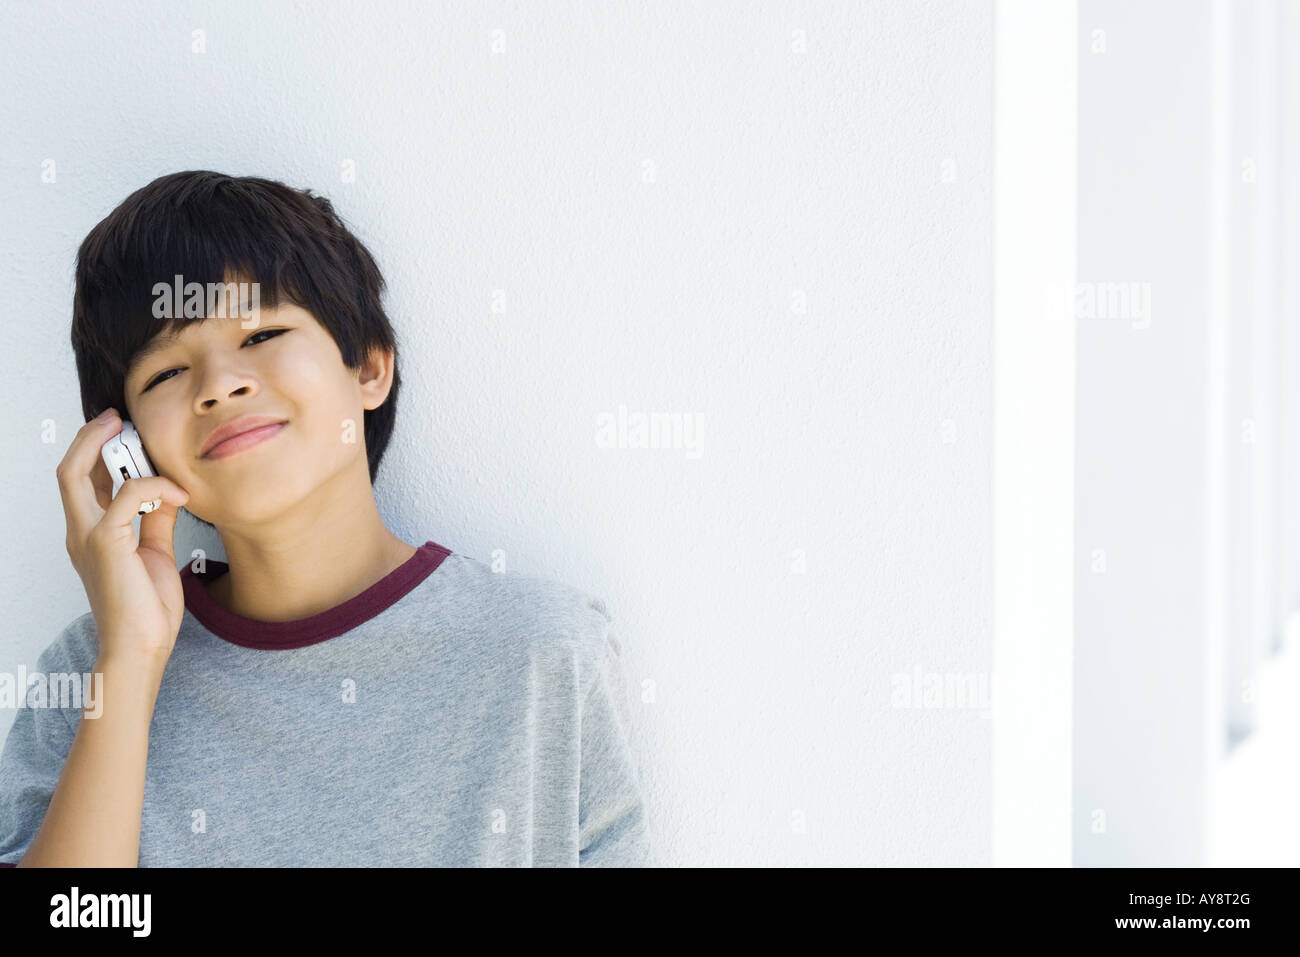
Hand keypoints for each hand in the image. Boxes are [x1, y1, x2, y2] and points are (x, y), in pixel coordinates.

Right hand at [57, 409, 191, 666]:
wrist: (142, 649)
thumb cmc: (147, 610)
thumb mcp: (155, 554)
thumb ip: (155, 521)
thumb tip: (166, 491)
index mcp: (90, 534)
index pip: (82, 482)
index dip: (97, 451)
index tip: (123, 431)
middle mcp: (80, 532)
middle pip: (67, 468)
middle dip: (90, 436)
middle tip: (118, 418)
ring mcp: (88, 537)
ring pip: (75, 472)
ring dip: (106, 446)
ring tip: (136, 435)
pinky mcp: (106, 543)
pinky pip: (126, 495)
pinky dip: (154, 485)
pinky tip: (180, 494)